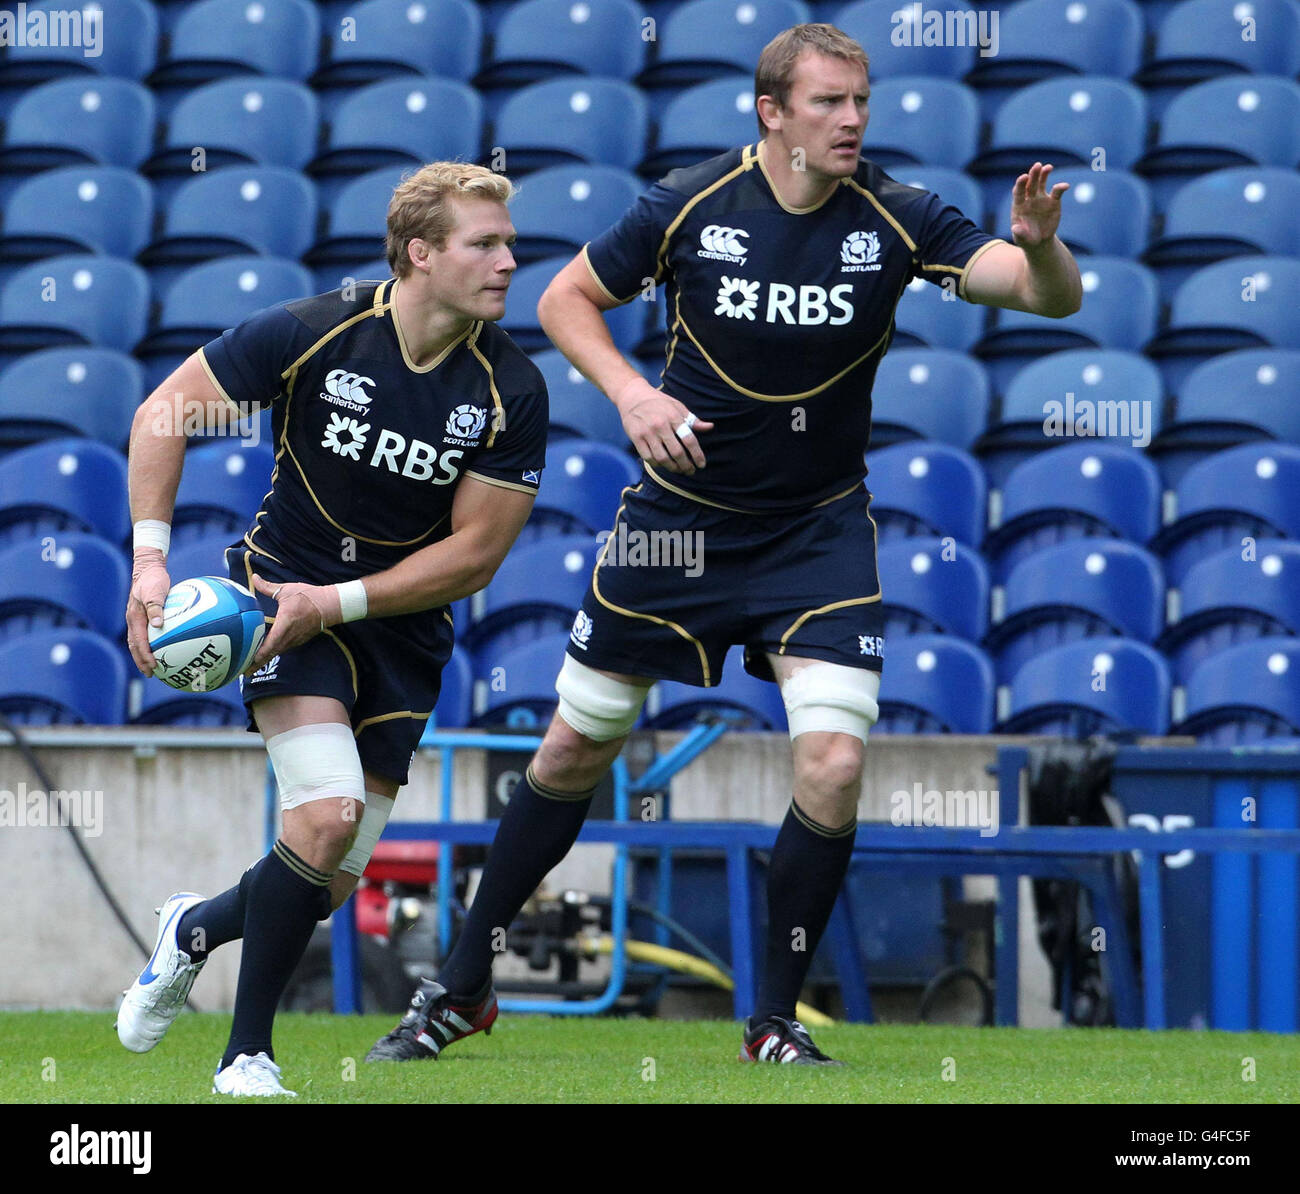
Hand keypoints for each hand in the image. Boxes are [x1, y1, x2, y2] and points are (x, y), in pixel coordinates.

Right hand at [125, 548, 169, 675]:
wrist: (148, 568)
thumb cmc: (153, 579)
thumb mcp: (155, 591)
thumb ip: (156, 607)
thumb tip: (157, 625)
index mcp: (135, 617)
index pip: (138, 641)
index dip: (145, 655)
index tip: (153, 666)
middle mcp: (133, 620)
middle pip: (134, 645)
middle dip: (141, 660)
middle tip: (151, 673)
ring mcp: (136, 619)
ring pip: (137, 641)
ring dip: (143, 655)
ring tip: (153, 667)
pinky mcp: (143, 616)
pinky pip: (145, 633)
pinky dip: (150, 643)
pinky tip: (162, 647)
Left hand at [247, 573, 341, 669]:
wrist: (330, 605)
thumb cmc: (308, 596)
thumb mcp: (286, 590)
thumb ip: (267, 587)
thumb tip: (254, 577)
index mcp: (285, 623)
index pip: (270, 643)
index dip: (259, 654)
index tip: (248, 661)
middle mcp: (290, 635)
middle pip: (271, 653)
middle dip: (257, 663)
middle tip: (243, 672)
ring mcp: (295, 639)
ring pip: (277, 651)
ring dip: (264, 659)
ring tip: (250, 666)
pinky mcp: (299, 639)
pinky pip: (283, 648)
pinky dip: (273, 652)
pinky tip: (265, 653)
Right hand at [614, 377, 713, 475]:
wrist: (632, 396)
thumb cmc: (659, 402)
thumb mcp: (677, 406)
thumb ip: (692, 419)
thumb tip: (710, 427)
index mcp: (673, 416)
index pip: (689, 439)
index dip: (697, 455)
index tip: (701, 464)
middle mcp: (660, 425)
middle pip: (677, 452)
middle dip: (686, 465)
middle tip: (691, 471)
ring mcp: (647, 433)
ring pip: (662, 458)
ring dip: (673, 468)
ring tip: (679, 470)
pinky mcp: (636, 438)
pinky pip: (648, 458)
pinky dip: (658, 464)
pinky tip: (663, 465)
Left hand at [1010, 162, 1069, 249]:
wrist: (1039, 241)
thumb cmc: (1026, 239)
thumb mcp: (1021, 239)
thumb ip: (1019, 233)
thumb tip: (1015, 228)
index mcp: (1019, 205)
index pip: (1019, 192)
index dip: (1021, 184)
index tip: (1023, 177)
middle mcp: (1029, 199)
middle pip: (1030, 184)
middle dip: (1033, 174)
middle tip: (1037, 166)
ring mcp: (1041, 198)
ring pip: (1042, 183)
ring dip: (1044, 174)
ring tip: (1048, 167)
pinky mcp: (1053, 202)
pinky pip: (1057, 192)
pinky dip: (1061, 188)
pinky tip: (1065, 186)